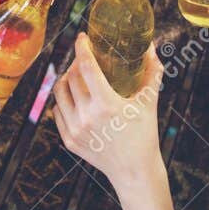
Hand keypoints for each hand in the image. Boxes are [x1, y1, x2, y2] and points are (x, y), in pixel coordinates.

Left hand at [52, 35, 164, 192]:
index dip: (82, 47)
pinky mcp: (68, 140)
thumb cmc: (144, 134)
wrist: (134, 171)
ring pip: (59, 92)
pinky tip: (73, 96)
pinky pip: (57, 111)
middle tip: (85, 57)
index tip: (83, 37)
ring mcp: (74, 130)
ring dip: (66, 79)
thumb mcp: (149, 102)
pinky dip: (63, 100)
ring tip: (76, 75)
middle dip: (76, 62)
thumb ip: (151, 72)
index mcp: (106, 105)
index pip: (85, 66)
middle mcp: (86, 117)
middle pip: (71, 76)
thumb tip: (150, 46)